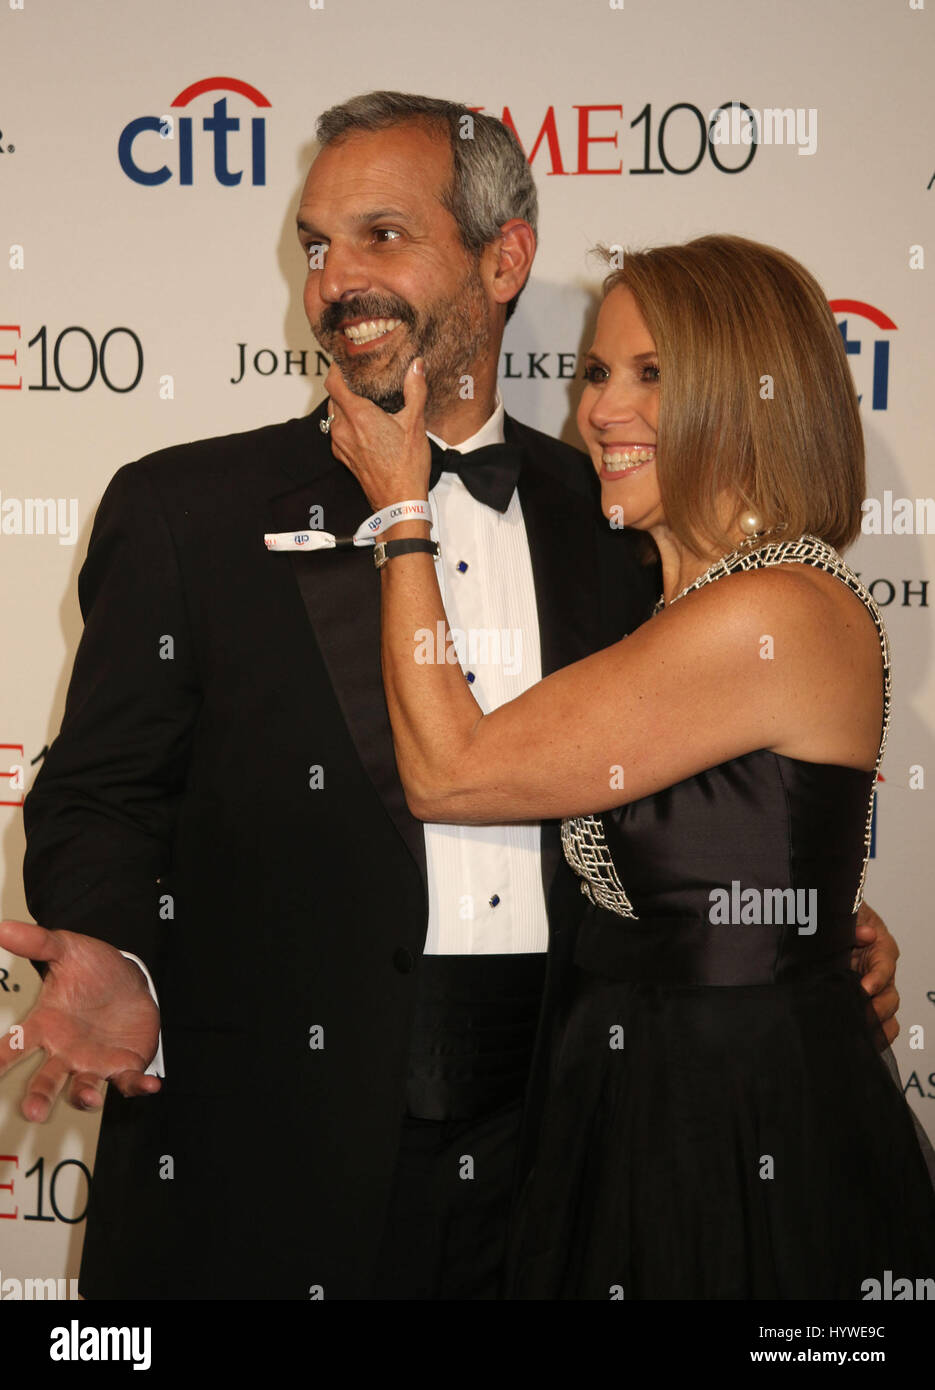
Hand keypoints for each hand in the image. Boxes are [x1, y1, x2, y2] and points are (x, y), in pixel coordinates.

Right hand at [0, 920, 161, 1120]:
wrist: (130, 976)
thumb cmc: (91, 968)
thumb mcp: (65, 949)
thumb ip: (38, 943)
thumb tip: (3, 927)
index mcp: (44, 1026)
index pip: (14, 1047)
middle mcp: (64, 1051)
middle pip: (46, 1079)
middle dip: (38, 1096)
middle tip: (32, 1111)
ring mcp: (93, 1062)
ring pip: (83, 1087)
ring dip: (84, 1096)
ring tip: (90, 1096)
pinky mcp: (124, 1065)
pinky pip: (129, 1081)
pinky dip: (138, 1087)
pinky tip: (150, 1085)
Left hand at [324, 358, 430, 510]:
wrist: (399, 502)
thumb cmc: (406, 467)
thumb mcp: (415, 424)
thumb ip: (414, 390)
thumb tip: (416, 366)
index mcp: (358, 416)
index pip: (333, 382)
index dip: (336, 367)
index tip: (346, 360)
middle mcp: (343, 429)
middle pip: (333, 397)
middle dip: (344, 385)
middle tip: (361, 377)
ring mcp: (340, 445)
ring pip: (335, 415)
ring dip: (345, 405)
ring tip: (365, 399)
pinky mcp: (344, 457)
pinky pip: (339, 432)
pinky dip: (347, 423)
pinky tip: (366, 424)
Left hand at [852, 900, 899, 1043]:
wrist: (827, 922)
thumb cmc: (842, 917)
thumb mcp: (848, 914)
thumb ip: (854, 924)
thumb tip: (866, 934)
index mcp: (880, 949)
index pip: (884, 967)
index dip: (877, 979)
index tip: (864, 988)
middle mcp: (881, 973)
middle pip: (890, 997)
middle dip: (876, 1010)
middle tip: (858, 1016)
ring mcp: (873, 990)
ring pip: (887, 1014)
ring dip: (877, 1027)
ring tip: (861, 1037)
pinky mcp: (862, 1001)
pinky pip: (878, 1024)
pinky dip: (873, 1036)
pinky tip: (860, 1045)